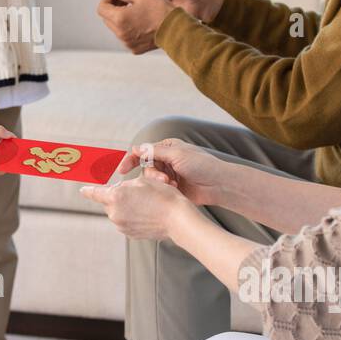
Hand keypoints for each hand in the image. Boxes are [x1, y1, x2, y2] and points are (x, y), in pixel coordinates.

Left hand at [78, 174, 197, 240]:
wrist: (177, 219)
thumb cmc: (162, 196)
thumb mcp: (143, 181)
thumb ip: (125, 185)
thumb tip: (119, 192)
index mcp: (115, 196)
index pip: (95, 193)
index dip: (88, 190)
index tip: (82, 190)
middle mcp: (115, 213)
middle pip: (110, 202)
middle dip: (119, 197)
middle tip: (139, 194)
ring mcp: (122, 225)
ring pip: (118, 212)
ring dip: (126, 207)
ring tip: (146, 205)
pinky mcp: (130, 234)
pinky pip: (126, 222)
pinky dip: (132, 217)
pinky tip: (147, 214)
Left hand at [95, 0, 176, 53]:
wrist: (175, 29)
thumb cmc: (160, 11)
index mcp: (119, 19)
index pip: (102, 9)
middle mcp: (120, 33)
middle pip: (107, 19)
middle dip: (113, 8)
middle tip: (124, 0)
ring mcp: (127, 42)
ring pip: (116, 28)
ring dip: (120, 19)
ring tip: (134, 11)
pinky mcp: (135, 48)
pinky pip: (125, 37)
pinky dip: (128, 29)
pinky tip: (140, 22)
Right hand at [112, 138, 228, 207]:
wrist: (218, 185)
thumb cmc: (202, 165)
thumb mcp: (177, 155)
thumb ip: (154, 152)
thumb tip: (135, 148)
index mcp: (167, 148)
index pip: (142, 152)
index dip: (130, 160)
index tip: (122, 170)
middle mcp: (166, 161)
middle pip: (145, 168)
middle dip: (152, 175)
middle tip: (163, 180)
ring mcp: (168, 175)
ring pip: (150, 181)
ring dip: (158, 183)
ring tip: (172, 185)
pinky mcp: (171, 189)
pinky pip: (158, 190)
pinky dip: (163, 190)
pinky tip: (174, 191)